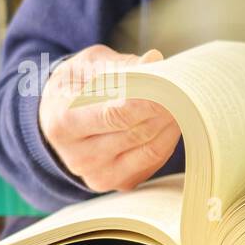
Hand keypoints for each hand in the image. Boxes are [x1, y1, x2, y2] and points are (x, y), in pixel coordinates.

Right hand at [39, 44, 179, 191]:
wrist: (58, 120)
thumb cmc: (75, 87)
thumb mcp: (88, 66)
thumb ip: (120, 65)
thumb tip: (153, 60)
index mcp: (63, 123)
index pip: (115, 115)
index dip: (148, 101)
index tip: (171, 86)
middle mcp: (78, 157)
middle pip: (136, 134)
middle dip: (165, 111)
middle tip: (186, 91)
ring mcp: (99, 175)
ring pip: (149, 151)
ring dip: (171, 126)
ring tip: (184, 103)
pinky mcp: (119, 184)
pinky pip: (154, 162)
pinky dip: (168, 140)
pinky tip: (173, 121)